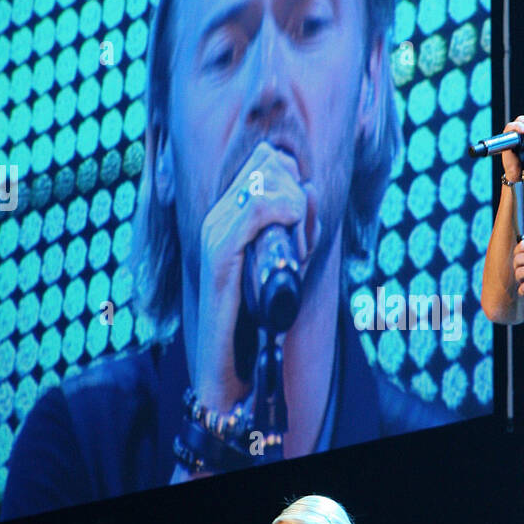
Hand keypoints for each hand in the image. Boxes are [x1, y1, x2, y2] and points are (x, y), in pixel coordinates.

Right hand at [193, 142, 321, 411]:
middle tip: (304, 239)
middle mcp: (217, 216)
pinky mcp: (218, 253)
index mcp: (228, 215)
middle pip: (269, 164)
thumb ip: (299, 228)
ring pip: (265, 181)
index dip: (296, 179)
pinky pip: (256, 209)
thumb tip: (309, 188)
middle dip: (299, 193)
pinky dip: (285, 215)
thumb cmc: (259, 317)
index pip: (266, 160)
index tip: (306, 219)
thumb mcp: (287, 263)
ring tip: (299, 249)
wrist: (230, 364)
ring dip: (297, 210)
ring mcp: (214, 232)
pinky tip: (294, 242)